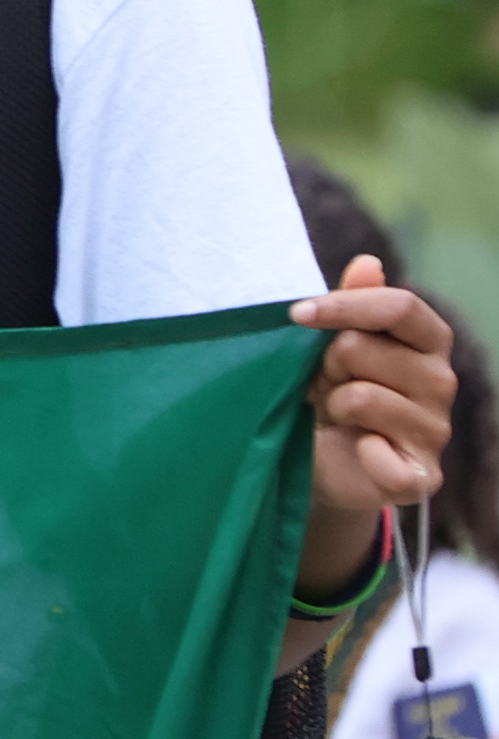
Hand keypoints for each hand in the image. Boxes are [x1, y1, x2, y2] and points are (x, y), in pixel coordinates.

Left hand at [293, 256, 455, 522]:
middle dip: (324, 365)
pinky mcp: (421, 476)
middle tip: (322, 384)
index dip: (344, 305)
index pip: (400, 306)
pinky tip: (360, 451)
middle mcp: (442, 382)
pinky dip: (363, 455)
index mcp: (427, 342)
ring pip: (360, 398)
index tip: (296, 313)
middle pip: (363, 348)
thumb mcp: (330, 345)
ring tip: (333, 415)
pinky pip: (384, 459)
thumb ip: (350, 304)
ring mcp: (435, 430)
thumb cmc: (329, 392)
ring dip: (330, 406)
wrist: (324, 462)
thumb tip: (367, 262)